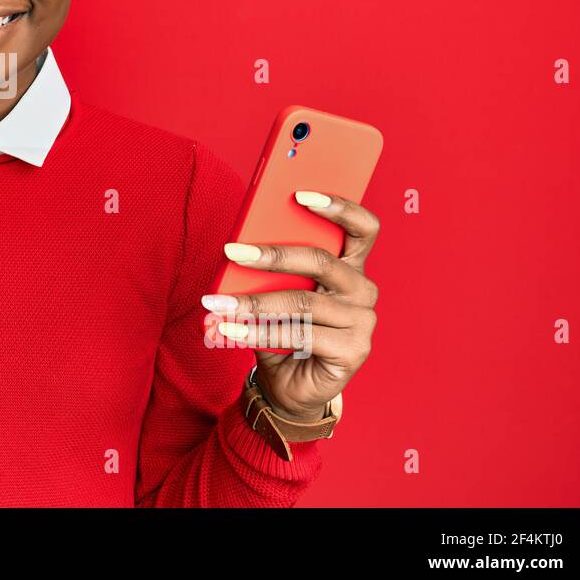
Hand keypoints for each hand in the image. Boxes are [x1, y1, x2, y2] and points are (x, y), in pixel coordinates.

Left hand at [201, 190, 379, 421]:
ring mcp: (363, 321)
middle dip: (273, 256)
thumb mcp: (277, 293)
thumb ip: (271, 271)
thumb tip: (238, 251)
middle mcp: (363, 289)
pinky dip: (259, 332)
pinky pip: (299, 335)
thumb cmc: (284, 329)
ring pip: (302, 302)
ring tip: (216, 305)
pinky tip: (231, 330)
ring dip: (253, 303)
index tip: (300, 193)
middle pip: (322, 261)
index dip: (338, 206)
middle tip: (233, 252)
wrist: (291, 386)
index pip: (362, 227)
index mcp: (350, 265)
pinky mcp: (354, 350)